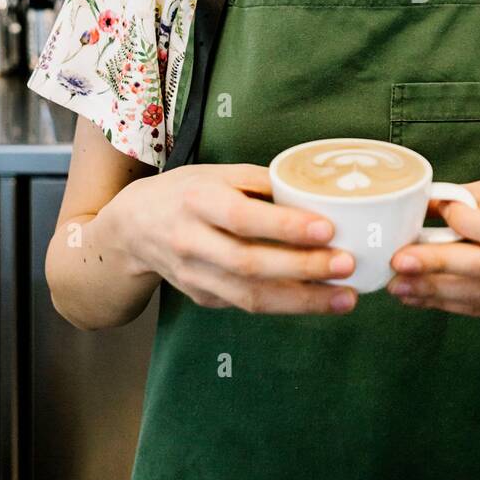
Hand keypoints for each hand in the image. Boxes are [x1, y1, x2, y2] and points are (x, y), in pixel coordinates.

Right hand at [105, 163, 357, 315]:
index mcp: (197, 201)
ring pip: (250, 297)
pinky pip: (248, 305)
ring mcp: (195, 276)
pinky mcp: (202, 298)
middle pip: (249, 263)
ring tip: (346, 298)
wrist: (132, 228)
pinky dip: (286, 305)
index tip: (327, 228)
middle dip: (303, 268)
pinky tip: (319, 301)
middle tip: (347, 265)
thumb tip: (316, 193)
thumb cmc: (186, 192)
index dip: (285, 226)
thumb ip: (262, 183)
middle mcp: (191, 242)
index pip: (242, 218)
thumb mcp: (217, 174)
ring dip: (303, 301)